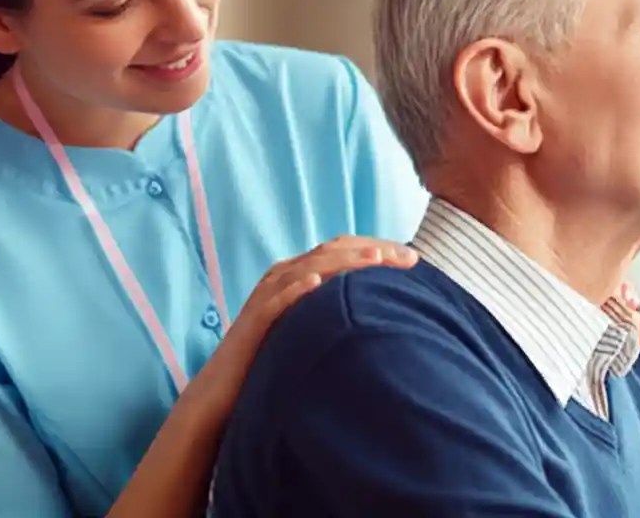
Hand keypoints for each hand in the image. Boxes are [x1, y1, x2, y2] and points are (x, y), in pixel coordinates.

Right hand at [179, 236, 418, 417]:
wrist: (226, 389)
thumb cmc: (274, 359)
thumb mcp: (312, 328)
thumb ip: (337, 312)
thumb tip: (384, 311)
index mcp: (299, 274)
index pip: (343, 249)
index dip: (379, 249)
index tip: (414, 259)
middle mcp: (283, 276)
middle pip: (332, 251)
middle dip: (372, 250)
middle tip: (409, 259)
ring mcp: (267, 295)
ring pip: (308, 267)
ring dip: (342, 262)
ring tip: (373, 260)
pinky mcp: (254, 320)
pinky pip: (275, 299)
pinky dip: (295, 288)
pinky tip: (316, 282)